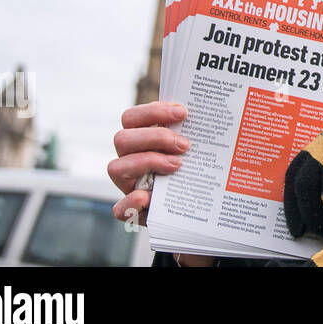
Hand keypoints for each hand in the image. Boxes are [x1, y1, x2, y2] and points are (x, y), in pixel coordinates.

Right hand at [108, 100, 191, 232]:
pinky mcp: (131, 211)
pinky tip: (147, 198)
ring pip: (116, 167)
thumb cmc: (194, 169)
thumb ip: (194, 133)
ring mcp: (127, 185)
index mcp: (140, 139)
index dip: (154, 112)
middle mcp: (128, 159)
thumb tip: (206, 117)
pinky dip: (131, 203)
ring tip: (178, 165)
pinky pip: (120, 209)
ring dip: (148, 162)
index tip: (183, 113)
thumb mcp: (194, 149)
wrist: (194, 204)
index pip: (132, 118)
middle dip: (155, 137)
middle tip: (185, 145)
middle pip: (122, 138)